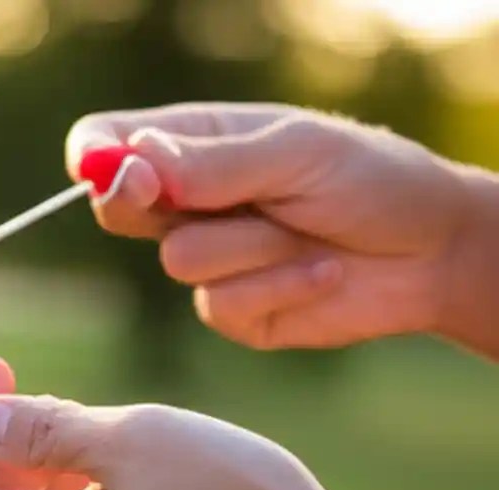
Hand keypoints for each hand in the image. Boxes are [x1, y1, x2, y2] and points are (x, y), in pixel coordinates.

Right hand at [65, 103, 481, 350]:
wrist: (432, 253)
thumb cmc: (370, 180)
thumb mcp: (296, 152)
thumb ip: (215, 163)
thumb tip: (133, 165)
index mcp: (192, 143)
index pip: (106, 141)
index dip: (93, 156)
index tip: (109, 169)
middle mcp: (186, 201)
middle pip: (114, 207)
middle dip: (146, 204)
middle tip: (176, 197)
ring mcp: (207, 258)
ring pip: (177, 260)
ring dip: (251, 246)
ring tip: (305, 230)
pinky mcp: (232, 311)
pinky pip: (220, 306)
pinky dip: (279, 287)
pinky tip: (321, 271)